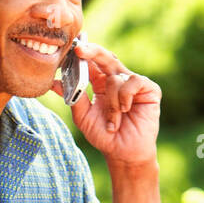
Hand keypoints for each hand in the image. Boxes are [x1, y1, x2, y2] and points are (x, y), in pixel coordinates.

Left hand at [50, 39, 160, 165]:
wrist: (123, 153)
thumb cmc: (104, 135)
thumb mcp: (83, 117)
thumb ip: (73, 98)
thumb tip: (54, 82)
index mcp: (101, 83)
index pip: (91, 63)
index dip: (81, 54)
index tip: (70, 49)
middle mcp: (117, 79)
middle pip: (104, 57)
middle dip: (92, 51)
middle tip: (79, 50)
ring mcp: (133, 83)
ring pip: (115, 78)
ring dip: (111, 102)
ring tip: (113, 121)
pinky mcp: (149, 89)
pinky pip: (132, 81)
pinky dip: (124, 97)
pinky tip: (125, 110)